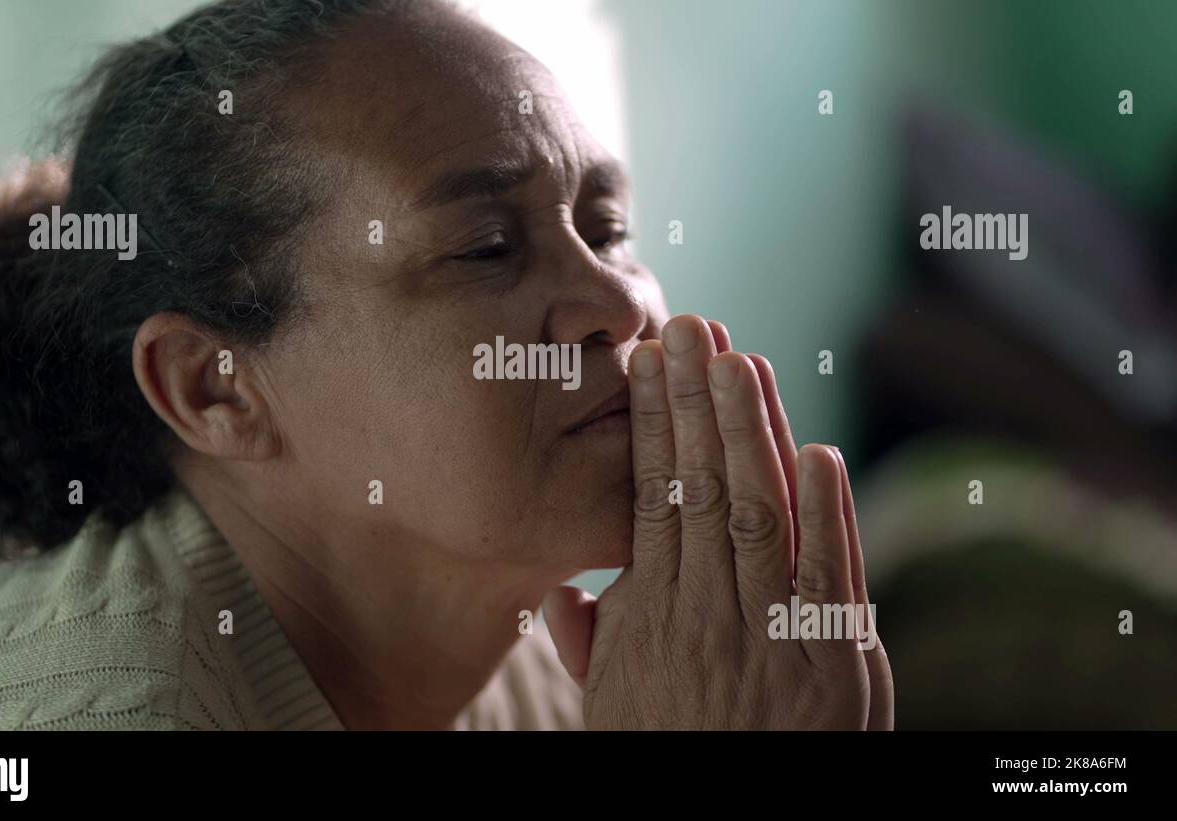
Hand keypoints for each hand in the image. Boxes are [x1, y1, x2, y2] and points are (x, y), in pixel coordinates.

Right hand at [545, 314, 892, 728]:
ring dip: (755, 432)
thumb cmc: (667, 757)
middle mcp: (710, 619)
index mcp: (650, 620)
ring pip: (763, 515)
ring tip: (743, 359)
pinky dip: (828, 512)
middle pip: (704, 488)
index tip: (650, 362)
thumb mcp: (610, 704)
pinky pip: (831, 575)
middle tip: (689, 325)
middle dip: (697, 400)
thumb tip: (568, 590)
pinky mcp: (838, 663)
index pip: (652, 498)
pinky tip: (818, 453)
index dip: (654, 425)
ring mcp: (778, 638)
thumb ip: (591, 642)